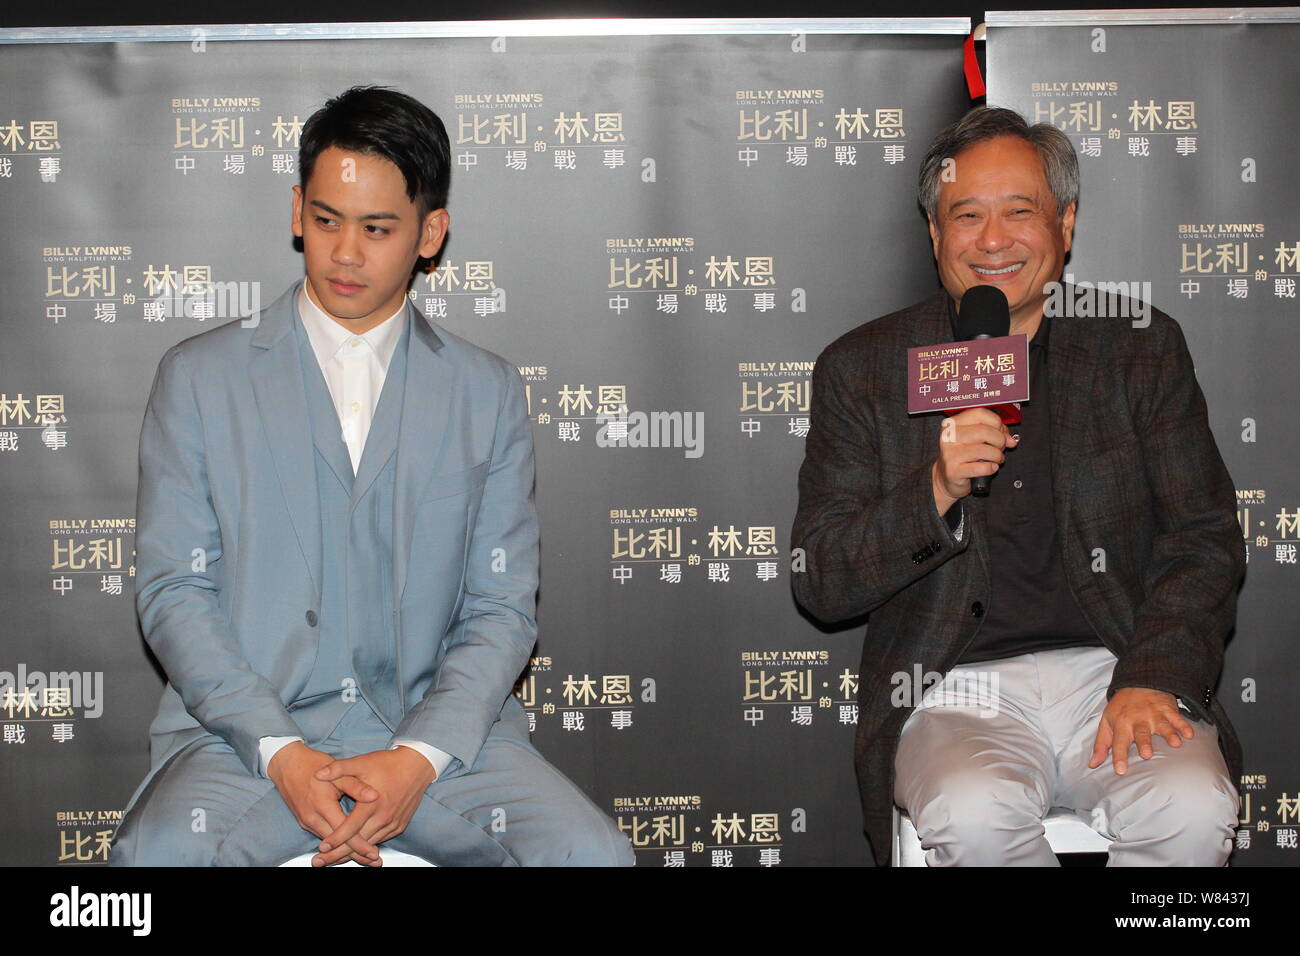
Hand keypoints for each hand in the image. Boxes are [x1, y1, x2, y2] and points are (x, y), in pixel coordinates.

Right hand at [267, 741, 383, 865]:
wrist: (286, 763)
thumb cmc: (313, 765)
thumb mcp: (337, 772)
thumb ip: (356, 786)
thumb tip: (375, 796)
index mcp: (323, 806)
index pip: (345, 832)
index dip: (361, 845)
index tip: (374, 853)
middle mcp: (312, 818)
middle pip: (336, 844)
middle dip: (356, 854)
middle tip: (374, 861)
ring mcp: (307, 821)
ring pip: (329, 843)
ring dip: (346, 851)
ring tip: (365, 857)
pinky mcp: (304, 821)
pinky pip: (323, 836)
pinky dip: (335, 844)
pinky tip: (347, 846)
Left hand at [310, 747, 437, 866]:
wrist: (417, 765)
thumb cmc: (389, 763)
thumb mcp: (362, 762)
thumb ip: (339, 769)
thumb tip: (318, 774)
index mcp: (372, 803)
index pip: (350, 827)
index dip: (335, 839)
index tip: (321, 848)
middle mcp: (383, 816)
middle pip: (358, 843)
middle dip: (337, 854)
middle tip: (319, 861)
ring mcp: (393, 823)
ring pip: (369, 845)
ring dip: (352, 854)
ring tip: (333, 859)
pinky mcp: (399, 825)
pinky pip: (380, 840)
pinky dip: (367, 847)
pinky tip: (355, 851)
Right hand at [932, 407, 1018, 513]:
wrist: (947, 477)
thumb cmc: (964, 455)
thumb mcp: (977, 439)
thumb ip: (995, 433)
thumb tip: (1011, 440)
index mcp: (954, 423)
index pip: (980, 414)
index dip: (997, 423)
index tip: (1001, 432)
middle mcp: (949, 436)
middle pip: (984, 431)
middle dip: (999, 440)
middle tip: (1000, 448)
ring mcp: (950, 454)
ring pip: (984, 450)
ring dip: (997, 456)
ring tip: (996, 459)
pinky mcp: (953, 471)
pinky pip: (981, 467)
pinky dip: (991, 468)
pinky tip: (990, 468)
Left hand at [1089, 688, 1194, 774]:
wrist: (1137, 683)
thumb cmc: (1121, 709)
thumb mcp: (1106, 723)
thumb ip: (1101, 745)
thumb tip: (1092, 764)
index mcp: (1121, 725)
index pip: (1118, 742)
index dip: (1118, 757)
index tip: (1120, 771)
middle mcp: (1137, 720)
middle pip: (1141, 733)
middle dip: (1144, 743)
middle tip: (1147, 755)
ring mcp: (1154, 715)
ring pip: (1162, 725)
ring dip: (1168, 734)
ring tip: (1175, 744)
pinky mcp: (1168, 710)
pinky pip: (1177, 718)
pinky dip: (1184, 725)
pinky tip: (1189, 734)